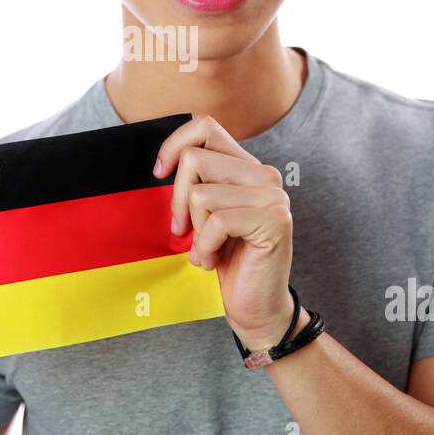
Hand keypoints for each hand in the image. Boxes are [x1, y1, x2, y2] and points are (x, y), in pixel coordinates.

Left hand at [153, 114, 296, 351]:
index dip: (174, 144)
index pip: (205, 126)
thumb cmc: (226, 262)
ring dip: (195, 230)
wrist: (255, 308)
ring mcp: (273, 196)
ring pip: (201, 193)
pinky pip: (216, 221)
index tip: (159, 173)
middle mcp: (265, 175)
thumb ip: (196, 183)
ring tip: (207, 250)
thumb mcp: (203, 215)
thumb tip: (162, 163)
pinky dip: (206, 246)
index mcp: (246, 167)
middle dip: (178, 201)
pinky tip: (214, 261)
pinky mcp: (274, 220)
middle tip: (183, 231)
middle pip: (195, 159)